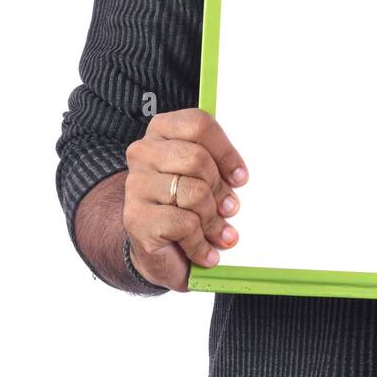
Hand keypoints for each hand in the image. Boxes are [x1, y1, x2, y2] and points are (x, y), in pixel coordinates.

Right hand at [124, 108, 248, 292]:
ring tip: (220, 233)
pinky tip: (206, 252)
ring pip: (194, 193)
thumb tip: (239, 176)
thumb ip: (217, 165)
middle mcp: (143, 153)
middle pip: (197, 159)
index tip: (240, 177)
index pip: (198, 124)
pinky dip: (201, 243)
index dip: (225, 151)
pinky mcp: (136, 218)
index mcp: (162, 131)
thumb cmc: (186, 206)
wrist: (159, 251)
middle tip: (230, 208)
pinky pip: (184, 224)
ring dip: (213, 219)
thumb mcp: (204, 177)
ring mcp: (136, 185)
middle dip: (220, 189)